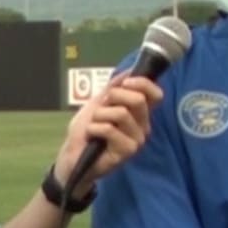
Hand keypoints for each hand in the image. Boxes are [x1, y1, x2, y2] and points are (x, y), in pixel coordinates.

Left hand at [52, 74, 163, 195]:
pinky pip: (110, 128)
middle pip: (138, 99)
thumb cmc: (86, 131)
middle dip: (113, 97)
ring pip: (121, 113)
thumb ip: (113, 87)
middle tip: (100, 109)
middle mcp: (142, 126)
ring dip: (99, 115)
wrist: (72, 156)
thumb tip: (129, 71)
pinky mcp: (127, 151)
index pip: (155, 94)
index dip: (142, 83)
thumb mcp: (97, 103)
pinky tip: (92, 136)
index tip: (125, 83)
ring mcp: (137, 139)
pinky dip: (94, 128)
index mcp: (139, 113)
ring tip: (93, 126)